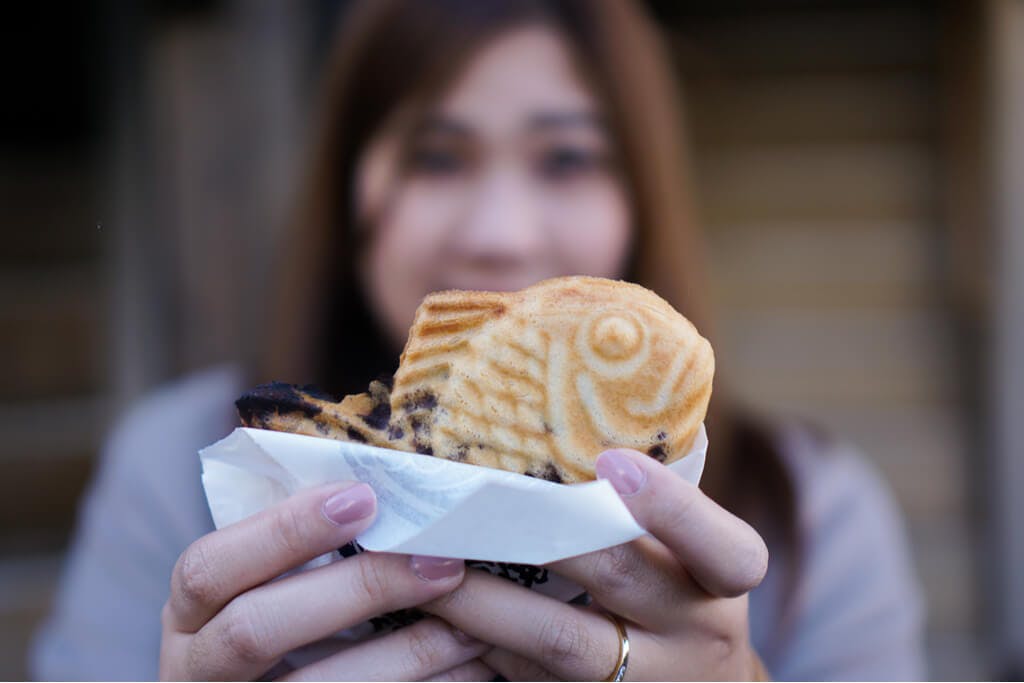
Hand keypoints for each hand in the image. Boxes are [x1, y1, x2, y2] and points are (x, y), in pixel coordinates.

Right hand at [160, 482, 487, 679]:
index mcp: (190, 614)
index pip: (209, 567)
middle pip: (258, 629)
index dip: (283, 531)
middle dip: (357, 590)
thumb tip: (385, 490)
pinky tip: (469, 671)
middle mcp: (197, 669)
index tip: (364, 498)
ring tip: (473, 627)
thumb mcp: (261, 588)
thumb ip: (298, 551)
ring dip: (407, 654)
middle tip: (442, 563)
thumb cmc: (274, 625)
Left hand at [422, 449, 768, 679]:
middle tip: (470, 495)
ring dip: (485, 598)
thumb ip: (648, 506)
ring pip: (558, 641)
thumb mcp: (690, 549)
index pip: (725, 549)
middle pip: (617, 576)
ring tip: (428, 557)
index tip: (608, 461)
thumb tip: (567, 419)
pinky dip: (481, 642)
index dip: (669, 506)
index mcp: (726, 578)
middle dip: (538, 530)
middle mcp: (698, 633)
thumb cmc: (680, 588)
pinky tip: (436, 609)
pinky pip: (530, 678)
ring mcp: (646, 682)